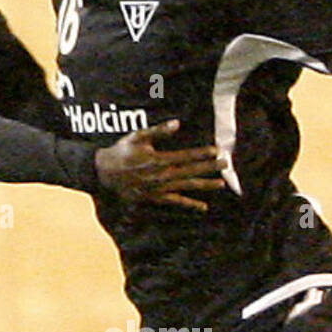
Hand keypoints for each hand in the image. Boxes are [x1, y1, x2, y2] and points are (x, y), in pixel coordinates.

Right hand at [94, 120, 224, 211]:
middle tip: (226, 164)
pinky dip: (190, 205)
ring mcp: (160, 189)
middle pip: (191, 171)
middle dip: (210, 167)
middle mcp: (162, 176)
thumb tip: (177, 124)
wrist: (104, 174)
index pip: (186, 156)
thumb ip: (158, 131)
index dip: (202, 153)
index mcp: (159, 160)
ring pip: (187, 187)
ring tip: (221, 183)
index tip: (217, 150)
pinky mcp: (156, 198)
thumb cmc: (121, 152)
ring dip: (205, 185)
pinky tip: (203, 207)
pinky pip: (176, 202)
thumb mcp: (137, 137)